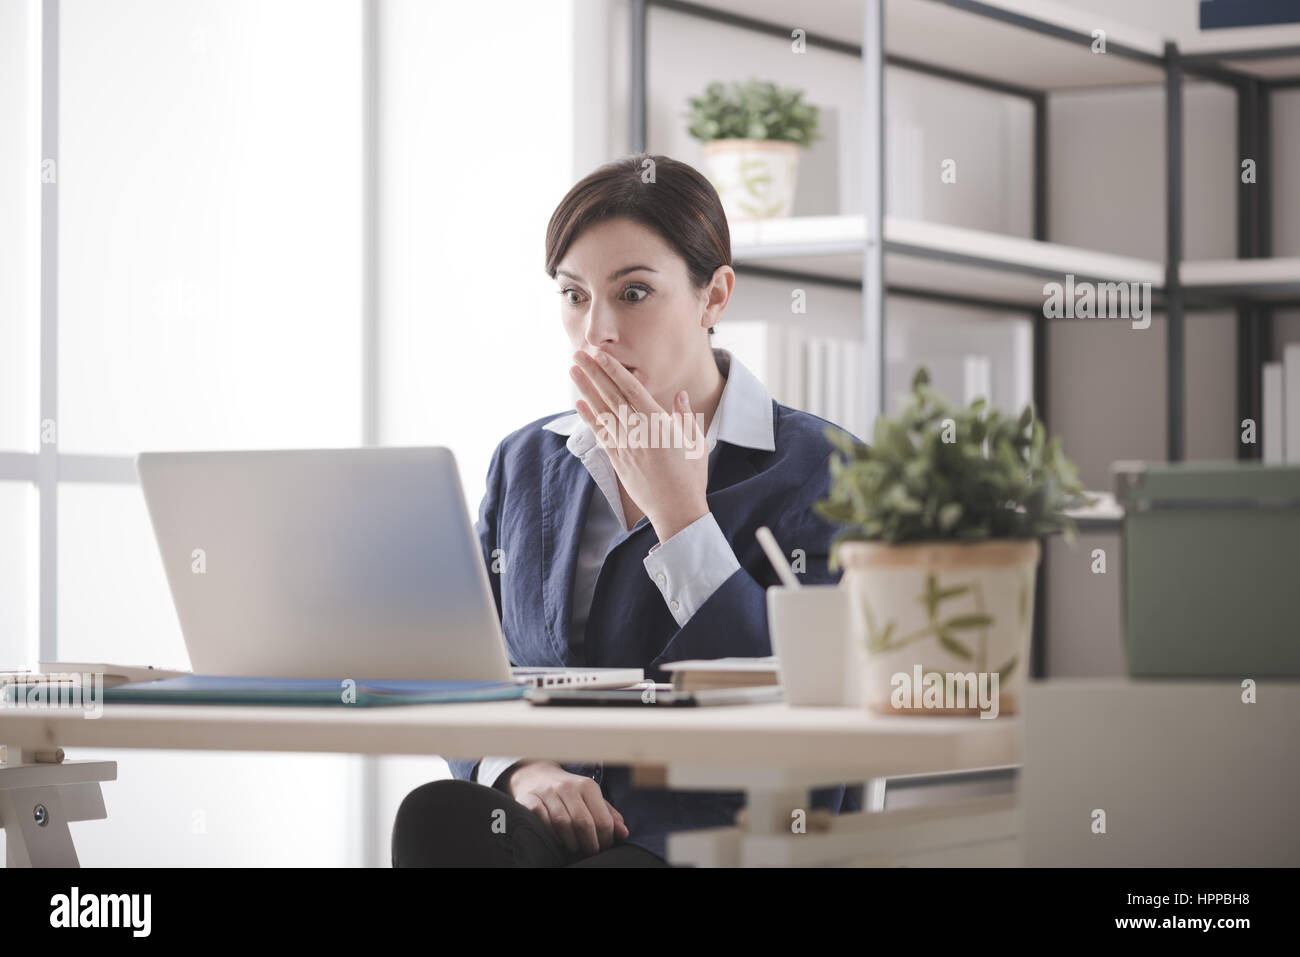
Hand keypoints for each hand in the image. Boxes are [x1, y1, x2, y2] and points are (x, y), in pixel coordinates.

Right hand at [504, 760, 628, 855]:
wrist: (537, 776)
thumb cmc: (569, 793)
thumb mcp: (591, 799)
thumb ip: (608, 815)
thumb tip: (623, 833)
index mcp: (587, 786)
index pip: (603, 819)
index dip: (606, 839)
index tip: (604, 847)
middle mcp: (568, 787)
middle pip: (583, 823)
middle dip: (589, 844)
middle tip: (590, 851)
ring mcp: (547, 793)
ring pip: (563, 824)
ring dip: (571, 843)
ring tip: (575, 847)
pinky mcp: (530, 800)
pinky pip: (543, 823)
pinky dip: (552, 836)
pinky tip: (557, 839)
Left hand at [570, 349, 709, 542]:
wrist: (676, 510)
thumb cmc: (691, 476)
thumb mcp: (695, 442)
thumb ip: (684, 417)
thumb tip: (679, 395)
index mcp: (658, 422)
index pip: (632, 389)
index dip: (614, 370)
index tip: (601, 354)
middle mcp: (638, 431)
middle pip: (611, 395)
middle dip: (594, 372)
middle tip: (578, 352)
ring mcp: (625, 445)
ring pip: (601, 411)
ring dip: (586, 388)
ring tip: (573, 370)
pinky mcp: (617, 460)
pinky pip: (599, 433)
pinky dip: (588, 417)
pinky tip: (579, 403)